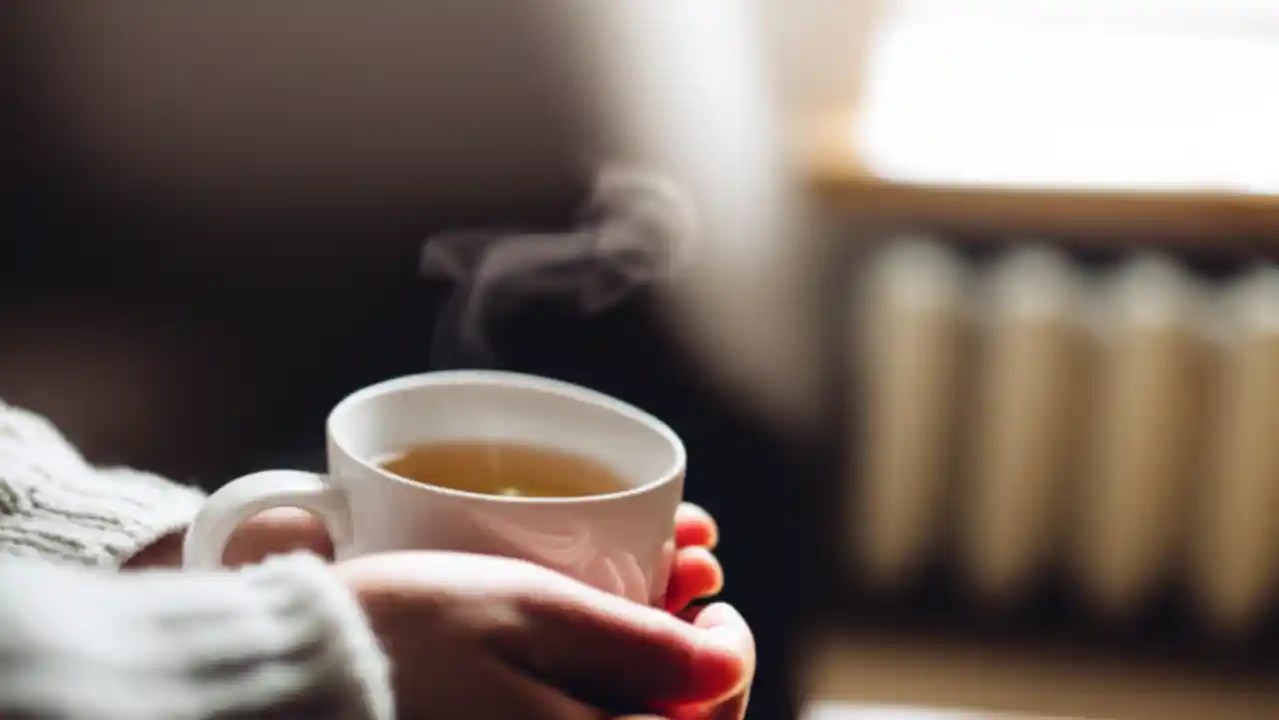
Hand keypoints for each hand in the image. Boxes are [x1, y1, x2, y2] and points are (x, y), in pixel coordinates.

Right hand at [129, 502, 752, 718]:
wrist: (290, 679)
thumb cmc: (404, 642)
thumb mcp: (532, 615)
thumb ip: (642, 648)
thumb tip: (731, 663)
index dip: (728, 657)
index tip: (710, 598)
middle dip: (690, 649)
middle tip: (683, 581)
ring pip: (618, 715)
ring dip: (649, 654)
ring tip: (646, 579)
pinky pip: (567, 714)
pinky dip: (595, 674)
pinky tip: (588, 619)